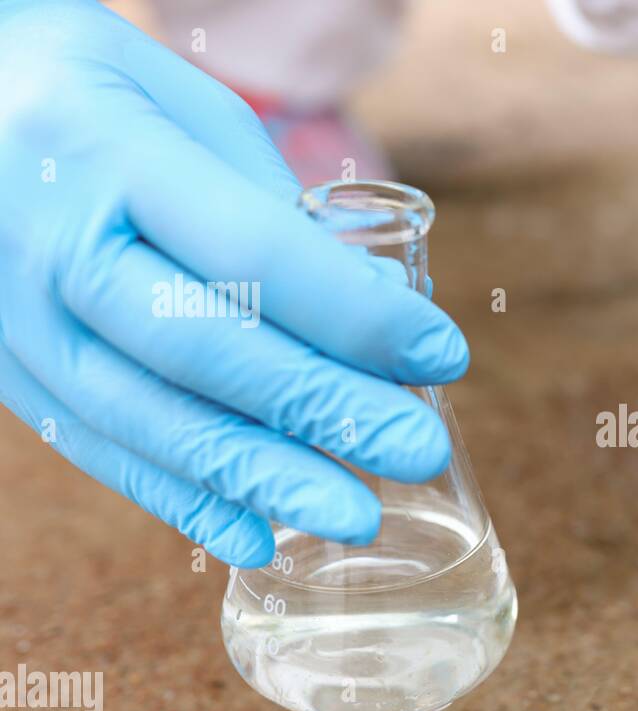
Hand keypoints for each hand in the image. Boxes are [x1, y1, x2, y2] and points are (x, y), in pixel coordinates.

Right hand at [0, 0, 467, 566]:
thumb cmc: (88, 92)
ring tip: (354, 514)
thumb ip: (268, 203)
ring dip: (263, 478)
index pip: (250, 253)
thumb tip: (377, 297)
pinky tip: (257, 536)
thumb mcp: (179, 105)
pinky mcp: (9, 371)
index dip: (353, 313)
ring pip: (149, 419)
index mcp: (102, 154)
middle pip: (205, 349)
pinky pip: (97, 450)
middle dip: (324, 408)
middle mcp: (48, 245)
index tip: (440, 352)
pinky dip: (182, 499)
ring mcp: (15, 319)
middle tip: (418, 449)